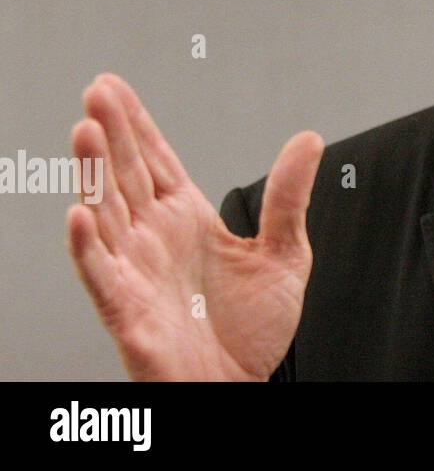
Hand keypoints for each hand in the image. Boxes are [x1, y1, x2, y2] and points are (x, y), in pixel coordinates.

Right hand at [65, 73, 323, 380]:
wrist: (240, 389)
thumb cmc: (252, 332)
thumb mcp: (285, 254)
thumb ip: (290, 197)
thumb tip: (309, 140)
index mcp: (187, 220)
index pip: (155, 161)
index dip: (136, 125)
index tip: (115, 88)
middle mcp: (155, 239)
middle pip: (125, 175)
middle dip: (111, 133)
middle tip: (98, 92)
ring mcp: (137, 271)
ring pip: (106, 213)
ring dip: (93, 174)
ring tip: (86, 132)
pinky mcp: (128, 311)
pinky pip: (101, 274)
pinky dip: (88, 245)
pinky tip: (80, 213)